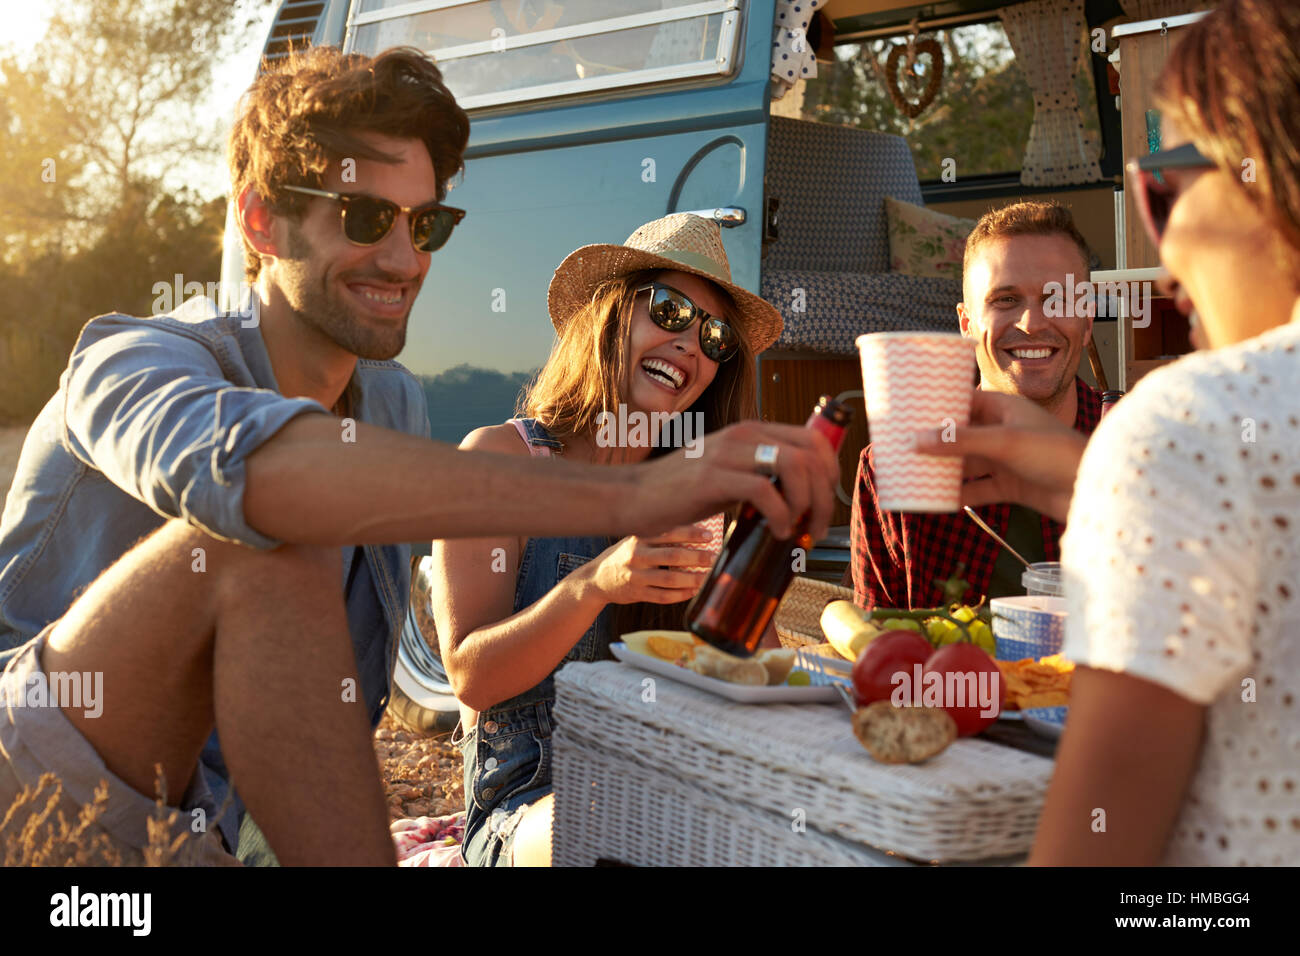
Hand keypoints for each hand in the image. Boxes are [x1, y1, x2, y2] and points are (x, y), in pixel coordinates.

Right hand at [583, 524, 714, 604]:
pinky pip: (663, 596)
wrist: (596, 580)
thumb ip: (657, 536)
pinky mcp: (637, 594)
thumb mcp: (634, 540)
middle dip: (696, 557)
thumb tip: (695, 530)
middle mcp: (636, 556)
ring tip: (708, 577)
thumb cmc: (623, 556)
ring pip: (670, 579)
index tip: (709, 536)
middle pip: (672, 556)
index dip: (691, 534)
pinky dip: (681, 595)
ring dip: (693, 578)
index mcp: (638, 538)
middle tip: (713, 558)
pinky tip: (693, 591)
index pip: (668, 532)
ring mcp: (636, 577)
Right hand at [625, 420, 841, 540]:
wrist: (635, 496)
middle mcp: (744, 434)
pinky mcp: (712, 477)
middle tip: (816, 527)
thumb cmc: (681, 491)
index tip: (825, 504)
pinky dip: (779, 515)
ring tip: (797, 530)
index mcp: (752, 432)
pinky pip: (764, 490)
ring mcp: (728, 453)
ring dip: (806, 504)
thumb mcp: (729, 473)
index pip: (813, 438)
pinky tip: (775, 532)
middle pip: (811, 454)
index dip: (830, 471)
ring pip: (794, 466)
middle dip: (824, 495)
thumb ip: (760, 475)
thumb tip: (798, 500)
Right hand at [913, 390, 1087, 521]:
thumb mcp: (1004, 443)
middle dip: (935, 443)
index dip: (936, 407)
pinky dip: (959, 494)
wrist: (1094, 490)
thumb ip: (960, 442)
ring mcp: (1007, 460)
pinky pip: (978, 489)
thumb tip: (916, 440)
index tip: (907, 413)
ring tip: (913, 474)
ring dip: (944, 470)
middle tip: (902, 447)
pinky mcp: (1012, 486)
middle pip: (961, 435)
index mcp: (1005, 409)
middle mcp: (1004, 431)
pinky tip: (938, 500)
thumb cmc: (1056, 454)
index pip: (963, 402)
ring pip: (967, 463)